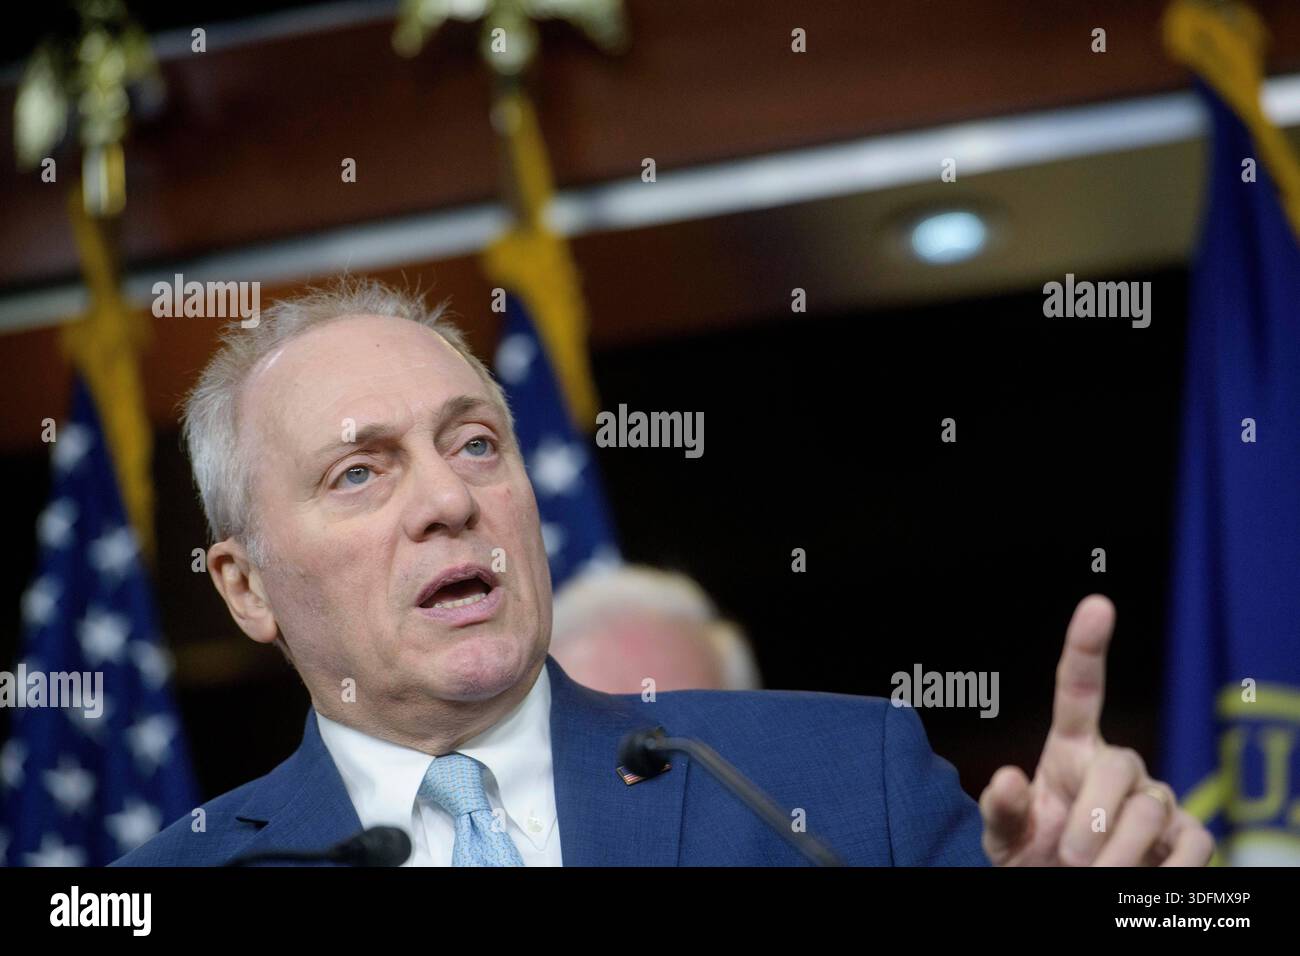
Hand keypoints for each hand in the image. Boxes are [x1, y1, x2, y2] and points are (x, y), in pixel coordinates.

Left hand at [978, 595, 1213, 865]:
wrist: (1068, 896)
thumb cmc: (1034, 857)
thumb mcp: (1006, 836)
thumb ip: (1002, 809)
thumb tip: (1005, 777)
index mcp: (1070, 751)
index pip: (1079, 690)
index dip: (1087, 647)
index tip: (1097, 604)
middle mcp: (1118, 764)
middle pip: (1120, 768)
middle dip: (1093, 819)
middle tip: (1069, 860)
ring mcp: (1158, 797)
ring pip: (1150, 812)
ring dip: (1119, 855)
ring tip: (1093, 877)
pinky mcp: (1189, 834)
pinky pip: (1194, 844)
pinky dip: (1166, 870)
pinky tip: (1145, 881)